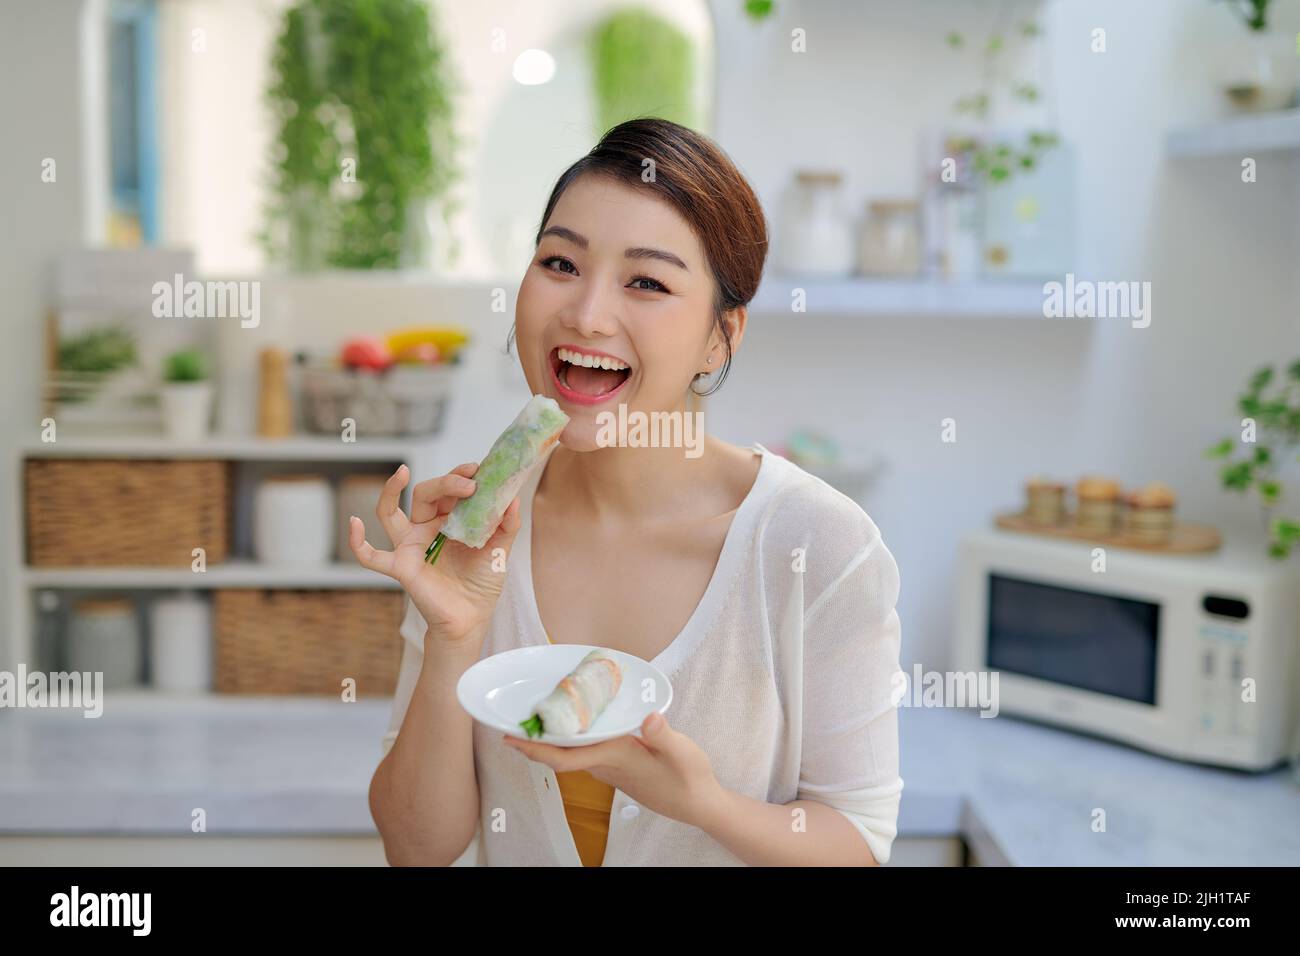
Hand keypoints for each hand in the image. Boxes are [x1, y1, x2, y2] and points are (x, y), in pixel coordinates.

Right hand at [347, 463, 522, 648]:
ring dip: (391, 490)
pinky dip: (357, 542)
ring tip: (401, 473)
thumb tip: (513, 498)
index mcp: (449, 519)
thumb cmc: (482, 582)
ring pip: (390, 513)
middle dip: (445, 483)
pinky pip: (371, 556)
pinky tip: (354, 524)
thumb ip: (506, 525)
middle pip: (425, 494)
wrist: (473, 618)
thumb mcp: (500, 549)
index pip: (449, 489)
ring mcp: (410, 546)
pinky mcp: (400, 566)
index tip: (477, 469)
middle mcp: (426, 528)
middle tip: (469, 483)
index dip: (460, 475)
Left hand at [502, 712, 724, 829]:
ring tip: (536, 721)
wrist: (698, 804)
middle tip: (510, 724)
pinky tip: (574, 727)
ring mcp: (610, 769)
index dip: (535, 748)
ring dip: (550, 742)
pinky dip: (570, 743)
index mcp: (613, 757)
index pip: (564, 757)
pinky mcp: (618, 769)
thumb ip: (662, 735)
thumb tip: (649, 719)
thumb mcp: (681, 751)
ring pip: (571, 756)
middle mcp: (605, 765)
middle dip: (534, 743)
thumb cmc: (688, 778)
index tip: (511, 738)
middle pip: (560, 756)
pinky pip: (584, 755)